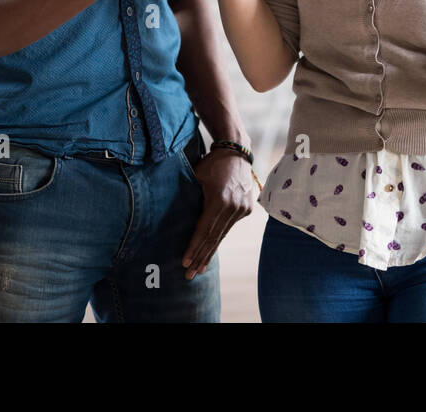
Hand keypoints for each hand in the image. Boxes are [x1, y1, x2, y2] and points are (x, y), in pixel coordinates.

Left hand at [181, 149, 256, 279]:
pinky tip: (211, 249)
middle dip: (200, 257)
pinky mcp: (247, 208)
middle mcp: (233, 207)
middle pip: (214, 237)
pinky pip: (229, 226)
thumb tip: (179, 217)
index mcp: (220, 200)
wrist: (236, 151)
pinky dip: (219, 238)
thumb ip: (192, 198)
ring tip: (200, 268)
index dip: (194, 247)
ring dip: (210, 251)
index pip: (204, 230)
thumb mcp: (197, 177)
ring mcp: (242, 208)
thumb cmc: (211, 163)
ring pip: (222, 234)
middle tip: (189, 275)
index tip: (185, 263)